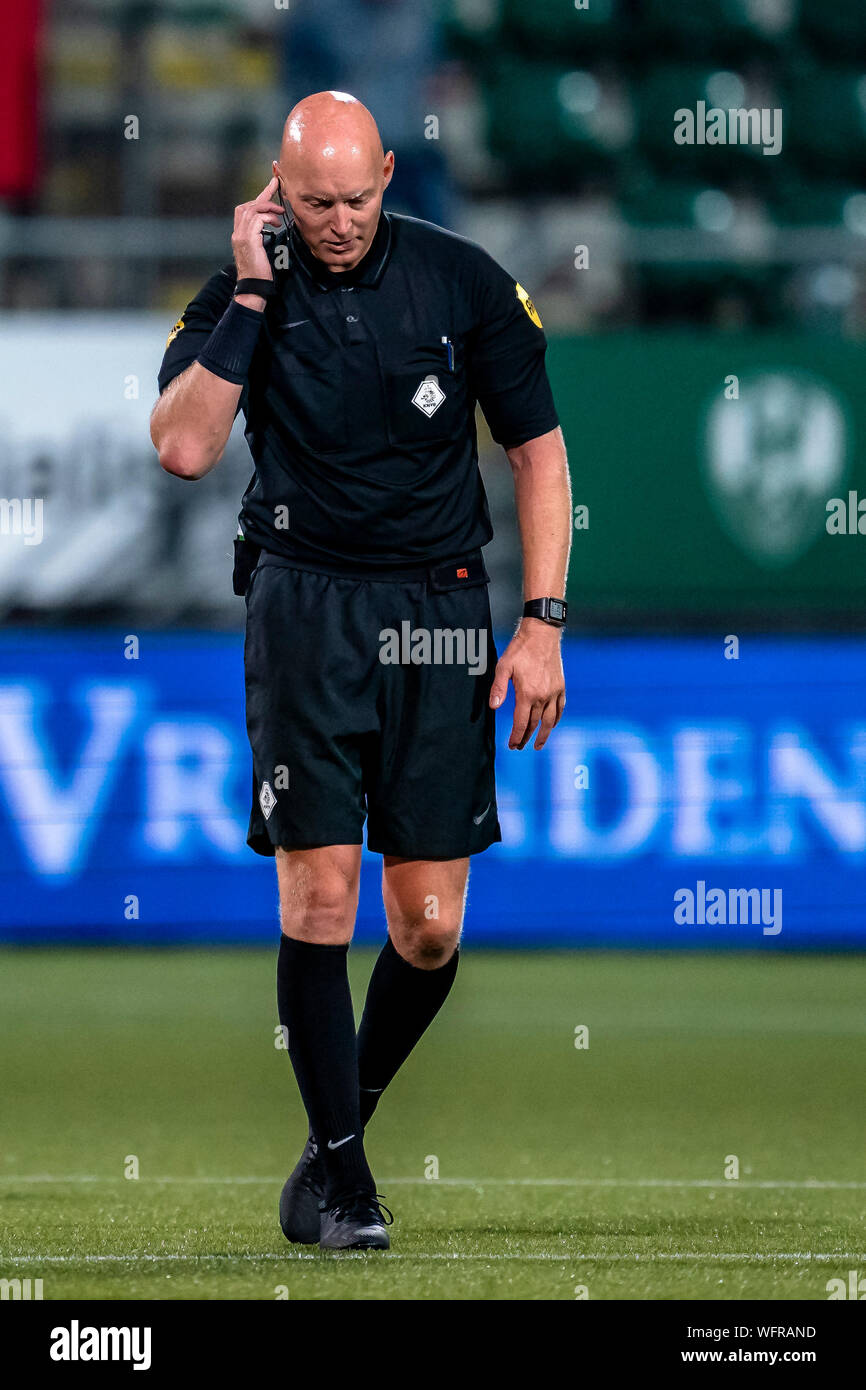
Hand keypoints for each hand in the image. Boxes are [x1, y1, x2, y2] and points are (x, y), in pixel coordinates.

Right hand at [231, 175, 283, 281]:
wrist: (253, 287)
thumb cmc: (259, 273)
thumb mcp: (261, 251)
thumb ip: (261, 237)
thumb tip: (272, 226)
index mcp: (239, 235)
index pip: (245, 210)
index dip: (258, 198)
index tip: (271, 187)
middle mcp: (237, 232)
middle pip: (247, 205)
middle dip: (263, 195)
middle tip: (277, 186)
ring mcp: (241, 235)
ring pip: (252, 209)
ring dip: (268, 207)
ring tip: (280, 213)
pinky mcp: (248, 240)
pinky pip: (258, 219)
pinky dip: (268, 217)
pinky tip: (276, 223)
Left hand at [489, 619, 565, 749]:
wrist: (542, 634)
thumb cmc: (520, 649)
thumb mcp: (503, 666)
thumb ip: (498, 688)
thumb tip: (494, 707)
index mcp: (528, 694)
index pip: (521, 723)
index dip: (516, 736)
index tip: (512, 745)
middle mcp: (543, 696)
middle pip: (535, 724)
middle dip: (526, 738)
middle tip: (519, 746)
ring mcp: (554, 692)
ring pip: (550, 720)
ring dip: (544, 734)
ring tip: (538, 745)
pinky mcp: (561, 687)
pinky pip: (561, 708)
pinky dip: (556, 719)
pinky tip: (552, 725)